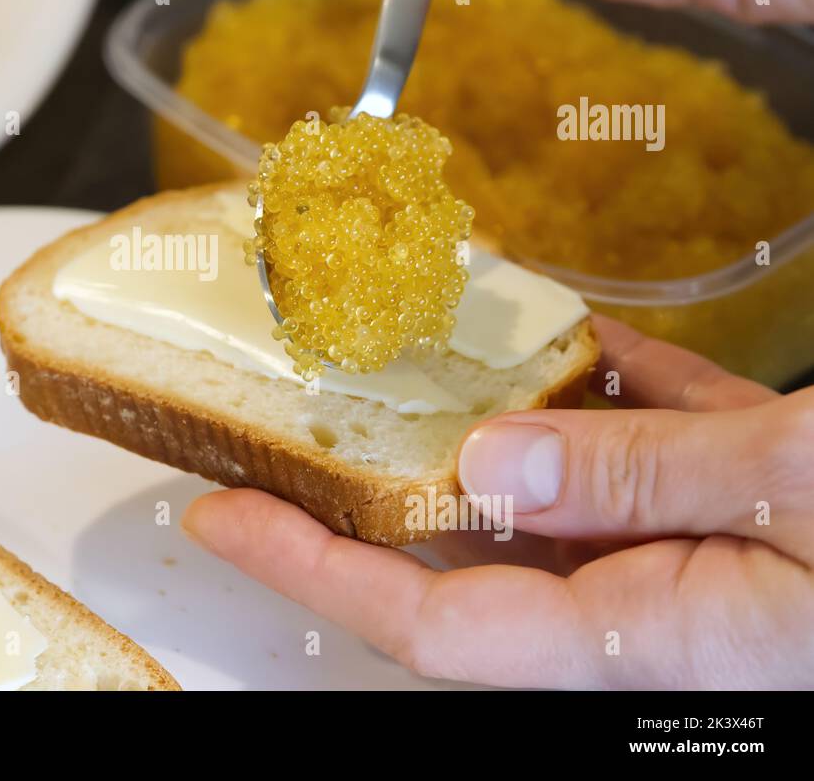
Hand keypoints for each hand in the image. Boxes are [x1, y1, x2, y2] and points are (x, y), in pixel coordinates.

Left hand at [180, 314, 813, 687]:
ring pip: (552, 500)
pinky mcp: (749, 503)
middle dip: (369, 497)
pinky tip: (566, 340)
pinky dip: (605, 401)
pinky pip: (646, 457)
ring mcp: (700, 555)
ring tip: (401, 365)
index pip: (432, 624)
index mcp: (659, 636)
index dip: (313, 572)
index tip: (222, 513)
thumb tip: (492, 462)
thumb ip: (644, 480)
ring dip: (481, 431)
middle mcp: (660, 610)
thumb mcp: (809, 488)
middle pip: (468, 563)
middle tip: (283, 425)